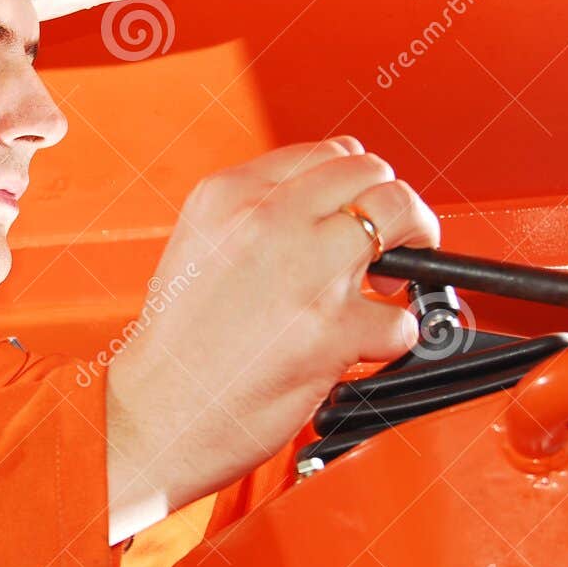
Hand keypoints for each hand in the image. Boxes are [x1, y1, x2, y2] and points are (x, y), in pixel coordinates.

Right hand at [103, 137, 439, 539]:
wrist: (154, 414)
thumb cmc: (175, 346)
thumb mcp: (198, 247)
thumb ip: (257, 216)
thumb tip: (326, 209)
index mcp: (230, 194)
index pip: (328, 152)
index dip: (356, 183)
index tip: (358, 210)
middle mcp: (269, 220)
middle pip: (374, 174)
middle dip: (396, 208)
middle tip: (396, 241)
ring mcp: (305, 270)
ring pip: (402, 217)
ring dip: (413, 252)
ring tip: (390, 286)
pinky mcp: (332, 329)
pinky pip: (401, 317)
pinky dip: (393, 336)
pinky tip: (360, 346)